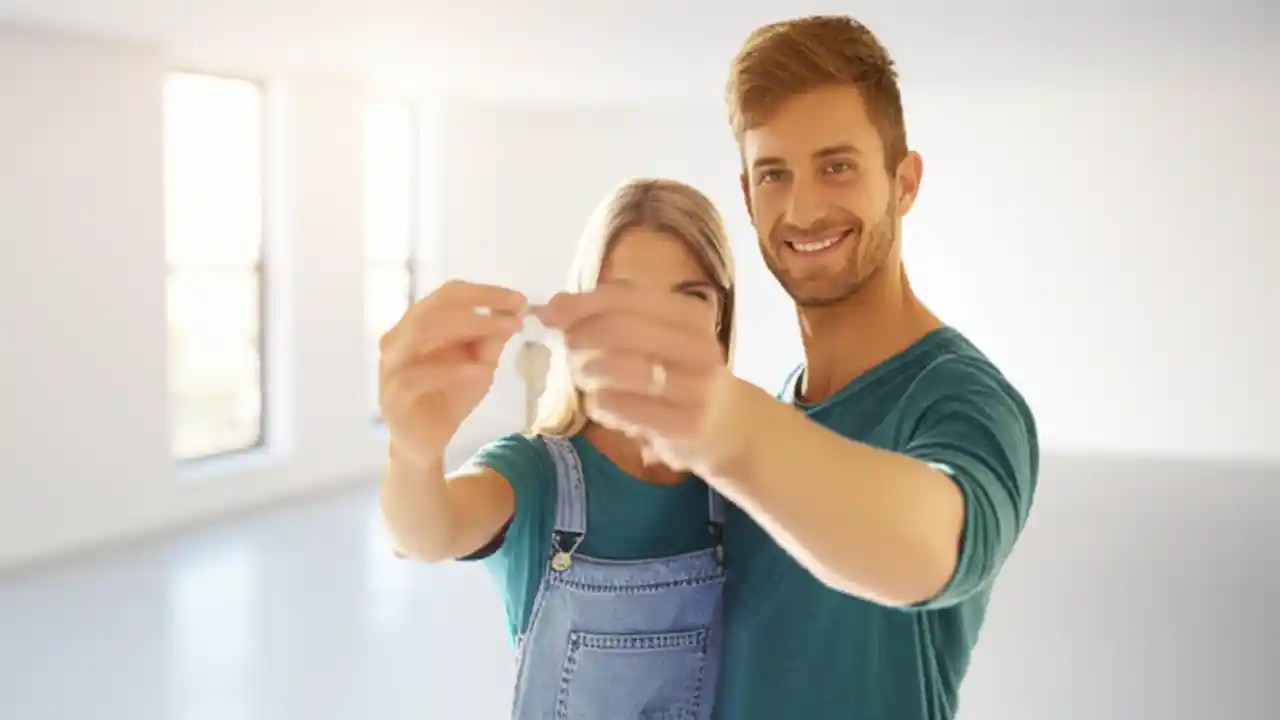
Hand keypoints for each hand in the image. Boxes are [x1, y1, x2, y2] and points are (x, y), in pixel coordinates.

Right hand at [379, 280, 525, 467]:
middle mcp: (398, 339)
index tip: (519, 299)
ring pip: (422, 333)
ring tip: (504, 332)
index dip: (483, 292)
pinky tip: (482, 370)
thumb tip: (514, 310)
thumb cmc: (450, 398)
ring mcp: (390, 366)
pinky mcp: (392, 396)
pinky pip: (418, 375)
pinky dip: (452, 370)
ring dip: (470, 328)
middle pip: (434, 308)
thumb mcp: (479, 365)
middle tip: (515, 314)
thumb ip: (491, 340)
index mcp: (417, 324)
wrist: (426, 443)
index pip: (447, 294)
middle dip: (480, 306)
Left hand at [535, 286, 748, 475]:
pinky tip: (603, 404)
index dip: (579, 303)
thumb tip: (553, 305)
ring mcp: (695, 388)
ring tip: (585, 378)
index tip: (548, 313)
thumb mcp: (654, 333)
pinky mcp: (684, 424)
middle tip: (567, 351)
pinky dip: (599, 404)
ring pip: (616, 370)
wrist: (724, 423)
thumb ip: (608, 314)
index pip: (624, 297)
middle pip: (619, 331)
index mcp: (690, 314)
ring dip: (586, 372)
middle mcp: (698, 346)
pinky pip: (620, 408)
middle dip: (580, 339)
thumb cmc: (676, 370)